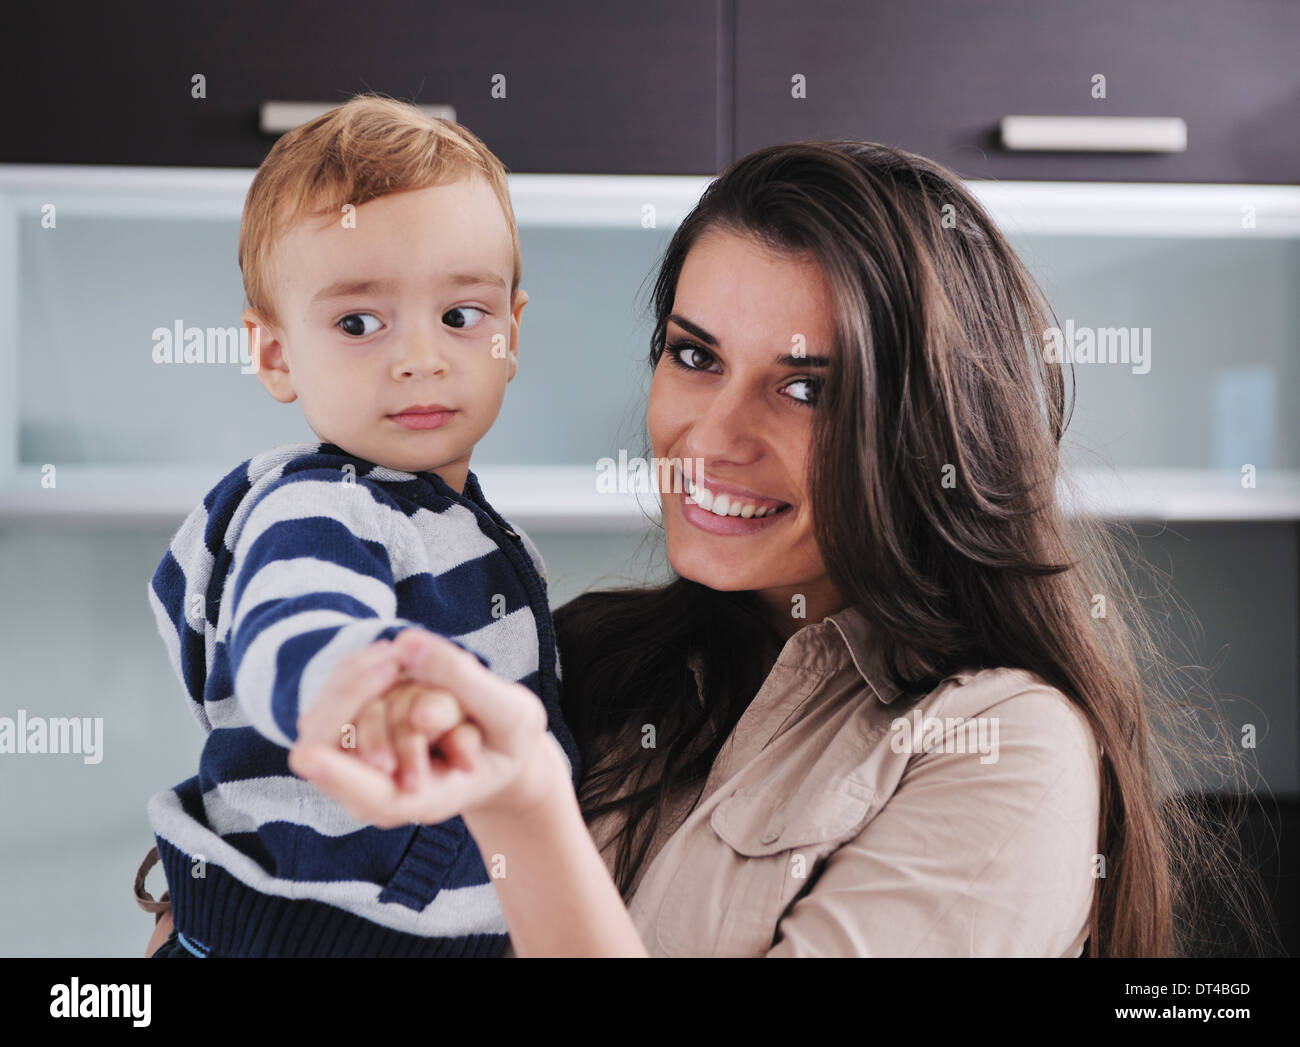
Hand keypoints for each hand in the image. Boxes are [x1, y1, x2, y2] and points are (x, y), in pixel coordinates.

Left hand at [289, 629, 559, 827]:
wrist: (499, 747)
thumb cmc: (510, 738)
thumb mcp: (511, 710)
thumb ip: (463, 681)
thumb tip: (405, 645)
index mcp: (426, 798)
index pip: (374, 796)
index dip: (340, 776)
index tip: (306, 756)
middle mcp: (379, 789)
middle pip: (333, 746)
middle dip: (356, 694)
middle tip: (394, 655)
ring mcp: (359, 764)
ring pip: (329, 715)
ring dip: (363, 677)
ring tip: (403, 657)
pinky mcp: (349, 734)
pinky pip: (335, 694)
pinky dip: (359, 668)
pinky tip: (392, 659)